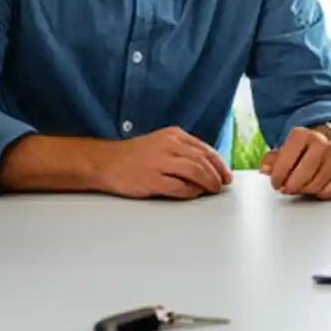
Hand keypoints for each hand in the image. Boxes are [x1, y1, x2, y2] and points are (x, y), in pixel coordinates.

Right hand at [97, 126, 232, 199]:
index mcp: (174, 135)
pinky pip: (179, 187)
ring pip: (195, 172)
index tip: (226, 174)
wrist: (105, 162)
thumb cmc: (135, 156)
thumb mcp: (162, 144)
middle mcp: (169, 145)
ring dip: (208, 183)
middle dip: (216, 175)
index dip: (219, 164)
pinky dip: (190, 191)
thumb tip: (208, 168)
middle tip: (222, 185)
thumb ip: (183, 152)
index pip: (205, 149)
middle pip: (202, 161)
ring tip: (212, 190)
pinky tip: (194, 194)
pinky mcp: (152, 179)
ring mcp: (160, 162)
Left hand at [260, 127, 330, 199]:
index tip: (276, 182)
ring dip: (305, 190)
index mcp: (303, 135)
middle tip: (287, 188)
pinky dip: (321, 193)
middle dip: (290, 186)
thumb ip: (272, 159)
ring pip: (315, 186)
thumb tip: (265, 169)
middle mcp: (323, 144)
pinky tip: (317, 185)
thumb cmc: (306, 149)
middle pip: (300, 177)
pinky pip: (330, 192)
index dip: (277, 176)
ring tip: (302, 185)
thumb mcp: (287, 148)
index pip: (285, 162)